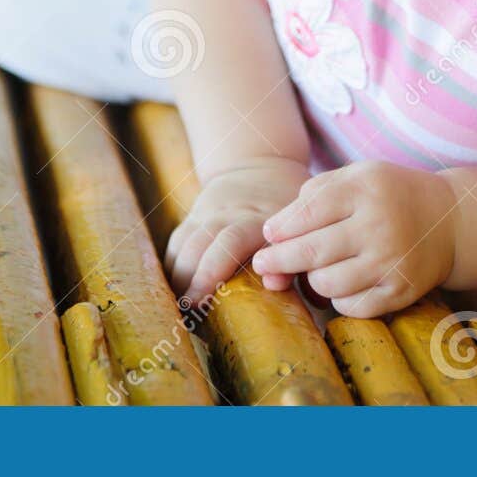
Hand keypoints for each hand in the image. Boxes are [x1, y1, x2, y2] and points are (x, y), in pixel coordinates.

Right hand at [164, 157, 309, 306]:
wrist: (260, 163)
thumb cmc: (289, 207)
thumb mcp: (304, 223)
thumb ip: (302, 256)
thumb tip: (298, 291)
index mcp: (259, 218)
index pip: (232, 242)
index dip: (216, 270)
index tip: (206, 301)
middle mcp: (228, 214)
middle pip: (202, 246)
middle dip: (193, 280)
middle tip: (189, 313)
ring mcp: (207, 214)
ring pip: (185, 245)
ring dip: (179, 278)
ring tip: (180, 310)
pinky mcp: (193, 218)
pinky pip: (177, 243)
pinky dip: (172, 267)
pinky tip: (174, 292)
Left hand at [252, 160, 457, 317]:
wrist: (450, 219)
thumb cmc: (388, 194)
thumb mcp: (355, 175)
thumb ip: (312, 195)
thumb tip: (271, 234)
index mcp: (364, 190)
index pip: (306, 214)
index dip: (279, 229)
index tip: (269, 236)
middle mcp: (379, 226)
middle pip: (310, 253)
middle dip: (277, 261)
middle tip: (264, 263)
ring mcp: (392, 262)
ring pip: (327, 285)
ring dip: (312, 279)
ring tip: (317, 267)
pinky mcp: (402, 291)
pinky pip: (351, 307)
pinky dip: (338, 299)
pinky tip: (343, 282)